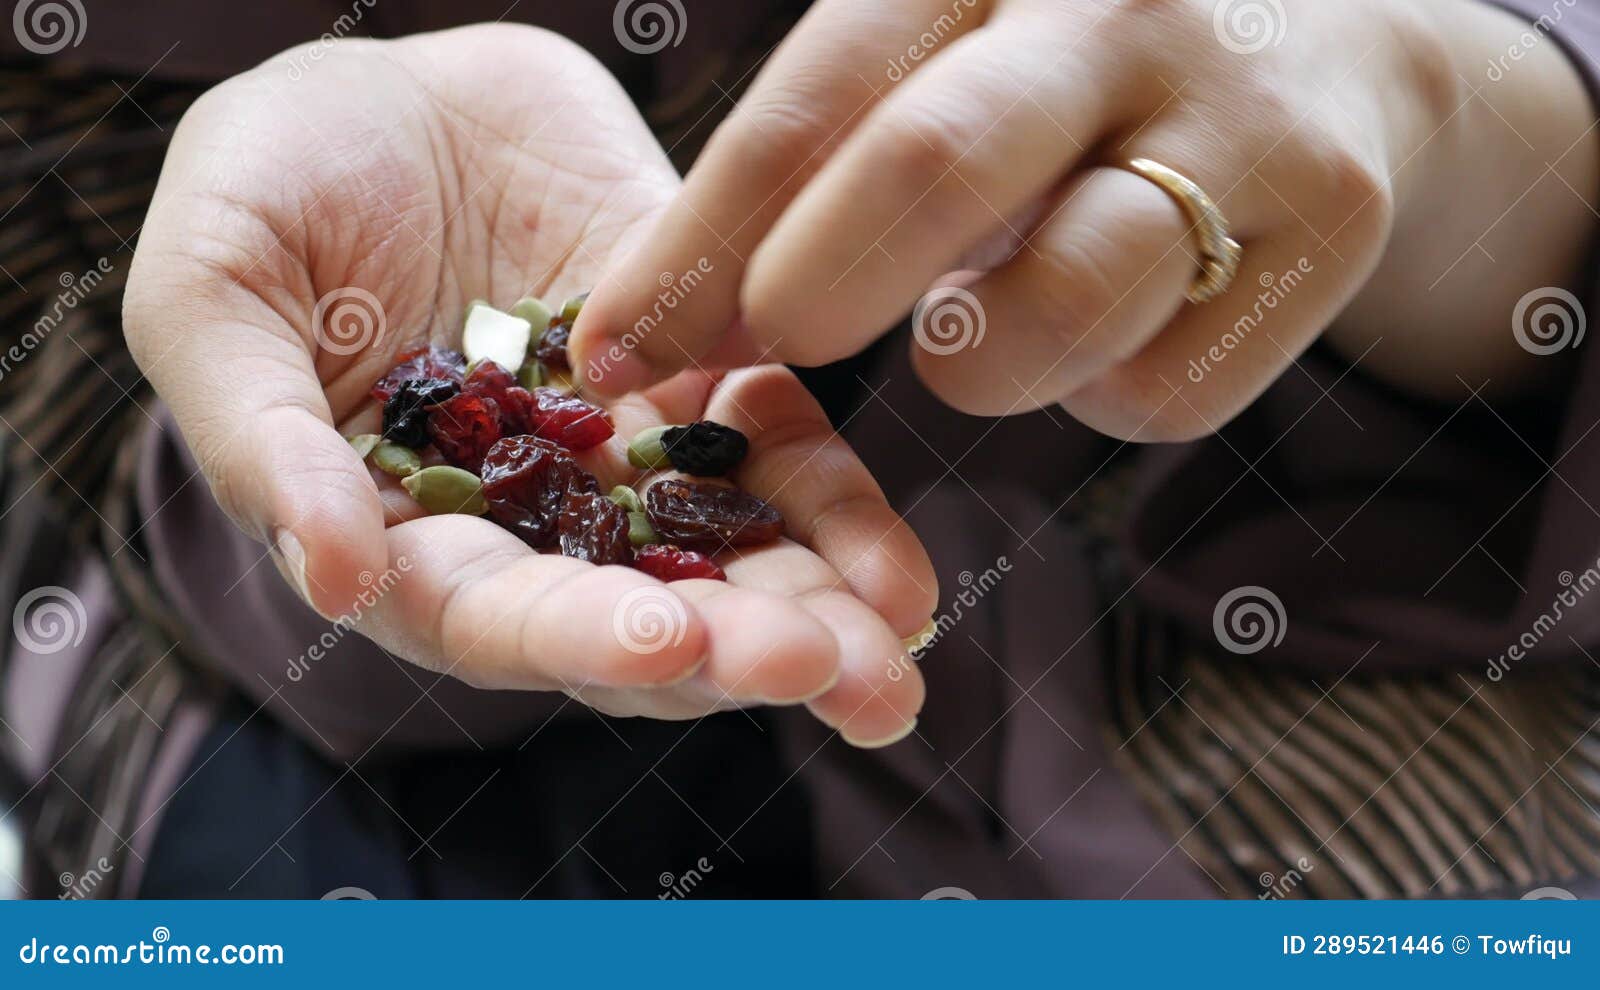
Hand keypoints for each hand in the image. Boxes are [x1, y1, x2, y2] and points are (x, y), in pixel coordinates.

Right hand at [124, 25, 932, 745]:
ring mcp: (623, 455)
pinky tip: (896, 572)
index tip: (669, 646)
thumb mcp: (212, 294)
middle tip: (832, 675)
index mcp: (404, 530)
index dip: (576, 638)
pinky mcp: (699, 374)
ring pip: (721, 557)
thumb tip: (331, 581)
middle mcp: (528, 520)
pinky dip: (834, 508)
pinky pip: (774, 448)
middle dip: (730, 655)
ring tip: (889, 656)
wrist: (395, 89)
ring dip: (809, 613)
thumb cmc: (269, 188)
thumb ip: (257, 437)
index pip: (490, 616)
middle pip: (632, 617)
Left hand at [574, 0, 1596, 433]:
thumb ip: (810, 171)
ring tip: (972, 337)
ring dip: (983, 362)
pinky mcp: (1331, 226)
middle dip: (823, 283)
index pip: (816, 99)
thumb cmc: (1064, 77)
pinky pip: (1167, 386)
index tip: (616, 352)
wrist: (1324, 51)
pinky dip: (1103, 393)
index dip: (701, 241)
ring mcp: (1242, 112)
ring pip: (1069, 296)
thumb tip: (642, 333)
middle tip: (777, 351)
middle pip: (936, 160)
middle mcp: (1118, 6)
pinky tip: (1112, 330)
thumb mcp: (940, 65)